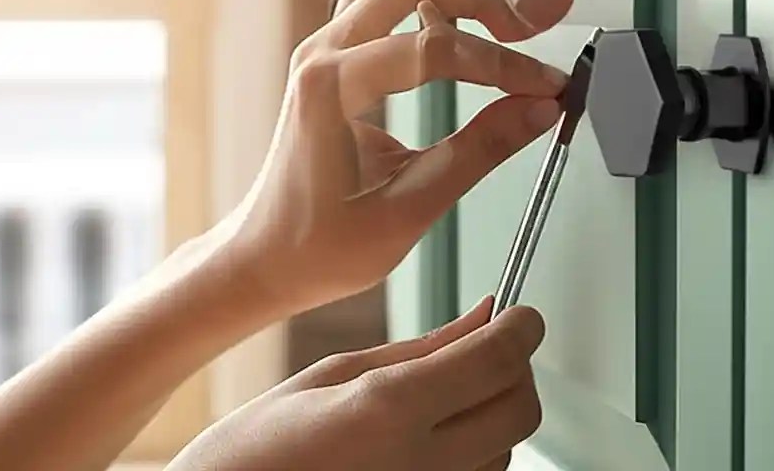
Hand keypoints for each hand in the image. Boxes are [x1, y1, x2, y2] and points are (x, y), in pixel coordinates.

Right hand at [168, 297, 544, 470]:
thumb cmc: (251, 454)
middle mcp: (421, 467)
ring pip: (506, 450)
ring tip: (440, 398)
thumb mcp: (326, 378)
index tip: (522, 316)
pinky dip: (474, 454)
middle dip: (514, 370)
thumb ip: (418, 349)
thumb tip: (482, 317)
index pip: (496, 360)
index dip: (522, 329)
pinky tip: (430, 438)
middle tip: (485, 348)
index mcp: (387, 411)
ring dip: (492, 413)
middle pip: (520, 409)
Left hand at [222, 0, 573, 313]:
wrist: (266, 255)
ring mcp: (327, 45)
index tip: (546, 85)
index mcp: (329, 91)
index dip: (502, 65)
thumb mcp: (408, 211)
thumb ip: (478, 152)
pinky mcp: (339, 50)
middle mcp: (322, 53)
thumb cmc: (317, 244)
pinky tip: (469, 14)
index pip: (434, 50)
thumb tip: (536, 110)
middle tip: (533, 29)